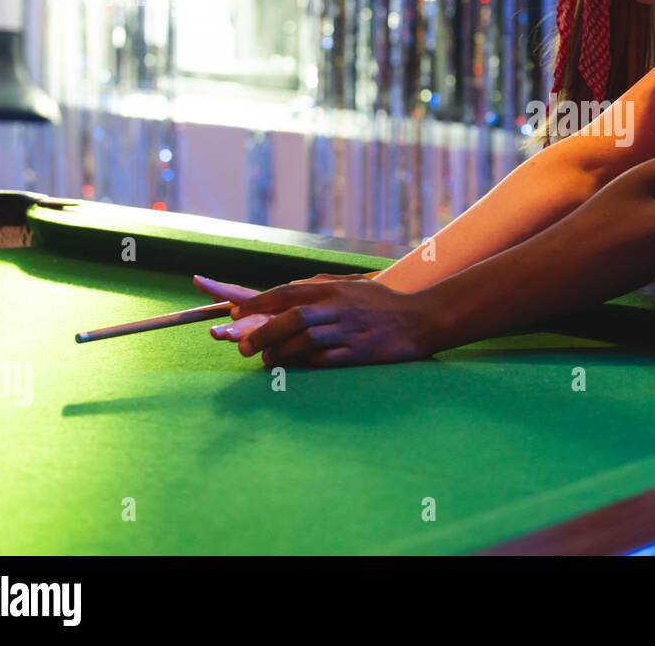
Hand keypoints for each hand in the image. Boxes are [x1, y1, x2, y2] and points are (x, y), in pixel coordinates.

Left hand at [197, 276, 437, 368]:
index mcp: (333, 290)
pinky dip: (304, 365)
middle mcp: (338, 309)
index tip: (235, 314)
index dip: (258, 304)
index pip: (287, 294)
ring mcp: (348, 332)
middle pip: (292, 319)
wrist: (419, 320)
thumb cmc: (382, 303)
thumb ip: (321, 286)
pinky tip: (291, 368)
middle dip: (263, 333)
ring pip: (305, 341)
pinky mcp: (359, 354)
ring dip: (280, 352)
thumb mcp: (351, 285)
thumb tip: (289, 290)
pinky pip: (324, 360)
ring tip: (265, 360)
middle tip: (243, 346)